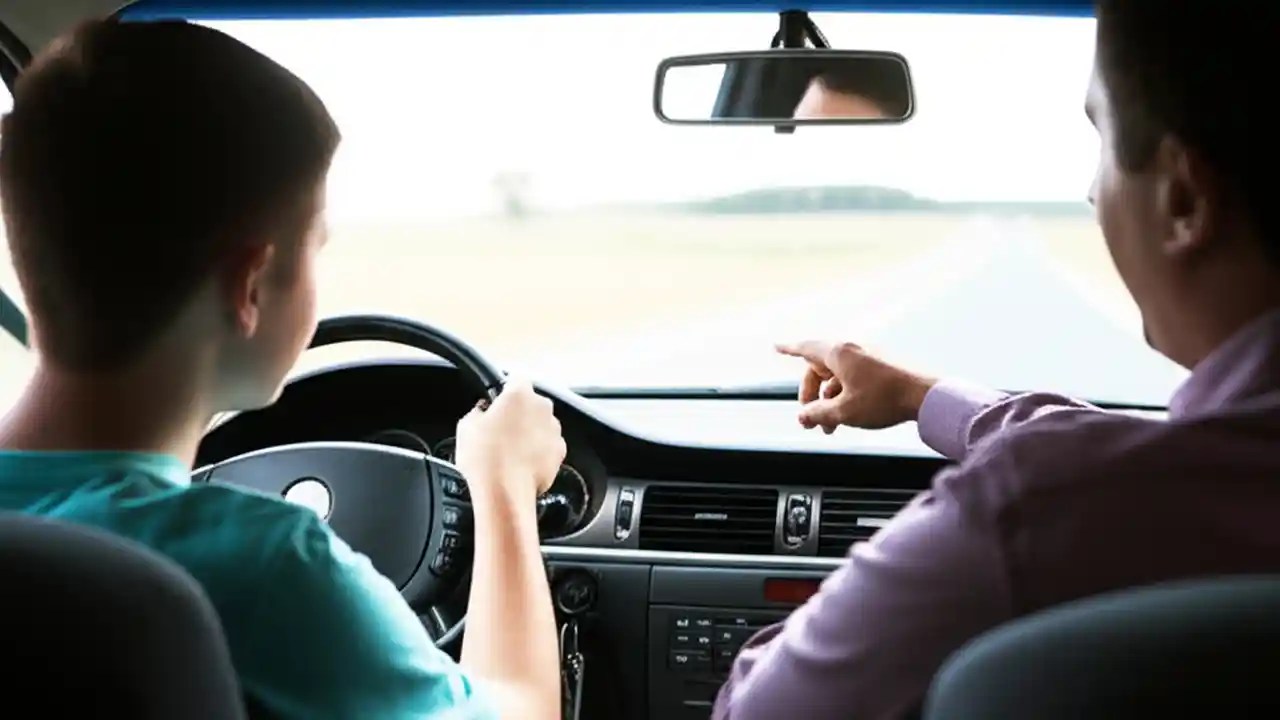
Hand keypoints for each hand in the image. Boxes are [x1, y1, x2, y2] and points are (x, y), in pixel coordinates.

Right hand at [454, 377, 565, 501]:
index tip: (496, 400)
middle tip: (498, 430)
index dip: (504, 389)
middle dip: (517, 413)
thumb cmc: (485, 460)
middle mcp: (542, 408)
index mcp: (519, 394)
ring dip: (528, 432)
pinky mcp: (559, 452)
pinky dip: (537, 451)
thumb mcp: (466, 427)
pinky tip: (520, 463)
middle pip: (530, 403)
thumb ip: (478, 411)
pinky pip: (547, 445)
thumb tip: (483, 412)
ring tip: (508, 451)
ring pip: (540, 424)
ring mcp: (554, 431)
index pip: (515, 378)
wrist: (505, 495)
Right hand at [775, 341, 935, 433]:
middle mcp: (852, 350)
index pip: (806, 349)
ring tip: (830, 425)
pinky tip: (848, 416)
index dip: (789, 349)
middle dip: (811, 395)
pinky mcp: (880, 367)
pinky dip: (844, 395)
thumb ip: (818, 414)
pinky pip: (852, 378)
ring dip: (828, 400)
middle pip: (819, 369)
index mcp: (839, 353)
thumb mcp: (844, 411)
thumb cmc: (886, 399)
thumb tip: (803, 417)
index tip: (777, 347)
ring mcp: (868, 357)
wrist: (925, 397)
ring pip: (836, 377)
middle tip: (809, 418)